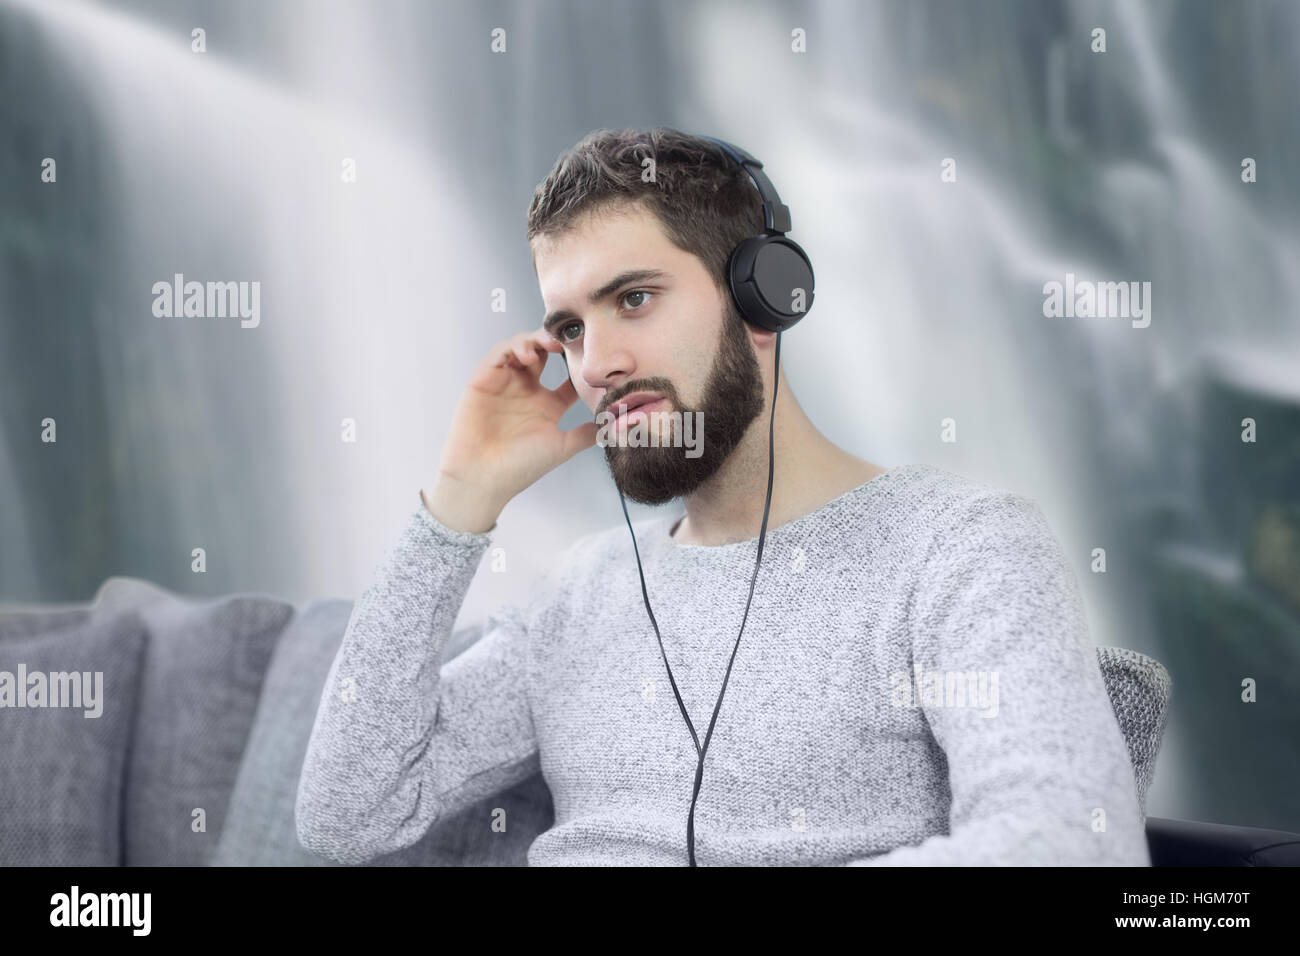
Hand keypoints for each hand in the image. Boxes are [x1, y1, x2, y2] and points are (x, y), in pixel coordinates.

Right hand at [424, 327, 597, 531]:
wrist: (483, 478)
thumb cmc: (520, 466)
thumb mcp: (563, 446)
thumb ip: (589, 432)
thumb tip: (616, 422)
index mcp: (547, 404)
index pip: (567, 375)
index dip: (580, 362)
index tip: (596, 354)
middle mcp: (527, 390)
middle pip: (545, 353)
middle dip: (559, 341)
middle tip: (573, 338)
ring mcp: (506, 383)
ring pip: (524, 347)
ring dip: (537, 340)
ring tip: (552, 344)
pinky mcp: (484, 380)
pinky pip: (500, 353)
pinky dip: (515, 347)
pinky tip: (530, 355)